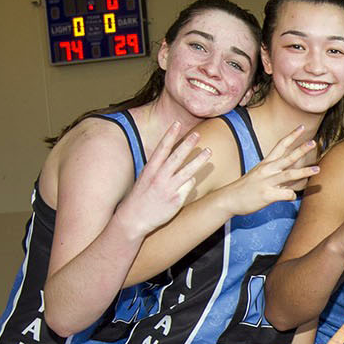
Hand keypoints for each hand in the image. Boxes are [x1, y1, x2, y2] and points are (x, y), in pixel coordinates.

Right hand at [113, 122, 211, 236]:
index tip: (176, 124)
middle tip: (197, 133)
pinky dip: (190, 183)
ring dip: (199, 160)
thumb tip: (172, 158)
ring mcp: (169, 189)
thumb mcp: (145, 178)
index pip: (161, 149)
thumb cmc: (140, 197)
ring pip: (188, 171)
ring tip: (209, 151)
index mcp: (150, 170)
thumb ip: (158, 168)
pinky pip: (188, 187)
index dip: (170, 135)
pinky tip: (188, 182)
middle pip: (177, 157)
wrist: (133, 219)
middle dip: (187, 144)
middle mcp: (159, 178)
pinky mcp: (176, 200)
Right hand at [220, 125, 318, 215]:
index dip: (291, 136)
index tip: (302, 127)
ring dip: (304, 172)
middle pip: (287, 158)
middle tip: (313, 142)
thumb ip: (277, 173)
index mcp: (266, 163)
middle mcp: (267, 170)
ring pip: (288, 175)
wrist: (229, 199)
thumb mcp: (260, 175)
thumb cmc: (247, 187)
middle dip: (301, 150)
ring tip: (317, 169)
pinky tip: (291, 197)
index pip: (280, 145)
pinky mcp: (267, 195)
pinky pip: (285, 194)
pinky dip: (291, 195)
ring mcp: (267, 182)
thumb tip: (294, 175)